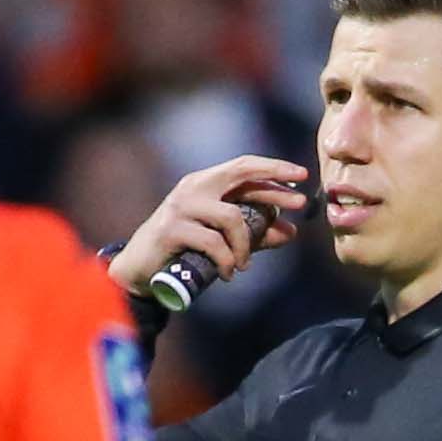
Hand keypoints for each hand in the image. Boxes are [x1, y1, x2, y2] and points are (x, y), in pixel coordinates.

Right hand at [112, 155, 307, 298]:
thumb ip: (255, 235)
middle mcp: (193, 188)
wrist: (139, 272)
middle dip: (274, 188)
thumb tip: (290, 232)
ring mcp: (180, 207)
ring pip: (231, 217)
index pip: (243, 167)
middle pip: (240, 176)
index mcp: (204, 184)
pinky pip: (213, 242)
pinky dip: (227, 260)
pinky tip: (229, 273)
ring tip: (244, 265)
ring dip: (245, 245)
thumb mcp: (224, 241)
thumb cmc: (183, 252)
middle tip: (300, 202)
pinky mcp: (171, 229)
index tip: (302, 175)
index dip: (273, 168)